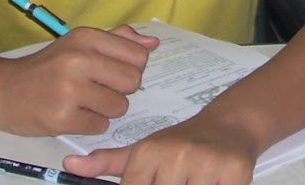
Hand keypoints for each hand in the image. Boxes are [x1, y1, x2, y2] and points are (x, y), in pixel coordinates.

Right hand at [0, 24, 156, 136]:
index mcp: (85, 37)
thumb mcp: (78, 43)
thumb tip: (152, 44)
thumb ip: (118, 40)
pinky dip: (91, 124)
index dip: (131, 69)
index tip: (113, 73)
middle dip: (121, 90)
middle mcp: (78, 59)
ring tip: (84, 102)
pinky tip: (73, 114)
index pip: (138, 56)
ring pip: (119, 106)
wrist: (1, 89)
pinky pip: (100, 125)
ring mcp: (69, 89)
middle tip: (98, 90)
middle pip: (133, 82)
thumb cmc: (46, 67)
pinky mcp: (61, 117)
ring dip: (106, 109)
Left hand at [64, 109, 259, 184]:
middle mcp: (176, 155)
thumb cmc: (181, 143)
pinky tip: (214, 182)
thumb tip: (69, 167)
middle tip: (176, 178)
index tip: (157, 180)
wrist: (229, 124)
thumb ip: (106, 163)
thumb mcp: (143, 150)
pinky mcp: (235, 172)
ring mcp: (206, 165)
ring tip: (193, 179)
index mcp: (149, 153)